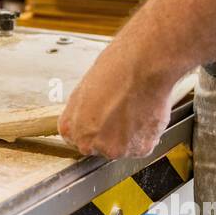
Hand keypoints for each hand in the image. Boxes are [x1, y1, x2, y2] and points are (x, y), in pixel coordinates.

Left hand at [58, 41, 177, 159]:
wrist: (143, 65)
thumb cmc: (115, 69)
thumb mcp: (83, 89)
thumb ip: (82, 111)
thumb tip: (88, 117)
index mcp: (71, 128)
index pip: (77, 139)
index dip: (92, 126)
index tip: (100, 119)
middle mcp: (90, 143)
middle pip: (100, 146)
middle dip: (109, 133)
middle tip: (119, 111)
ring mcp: (115, 148)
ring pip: (122, 147)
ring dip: (128, 135)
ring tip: (133, 109)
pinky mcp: (139, 149)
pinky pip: (141, 146)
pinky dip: (145, 134)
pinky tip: (143, 114)